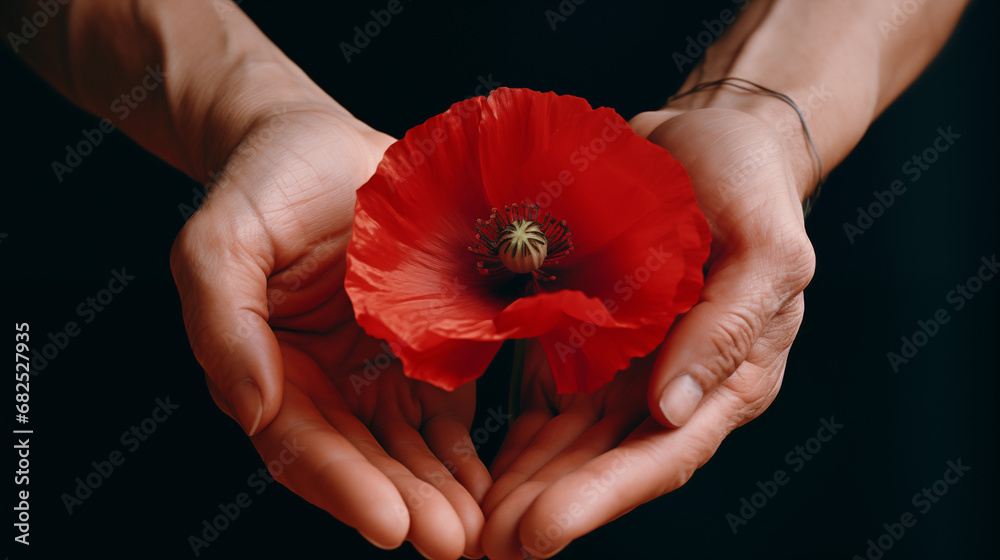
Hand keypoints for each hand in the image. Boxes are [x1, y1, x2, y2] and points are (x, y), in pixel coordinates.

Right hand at [170, 105, 490, 558]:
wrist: (323, 145)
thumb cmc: (265, 186)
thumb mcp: (220, 240)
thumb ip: (222, 320)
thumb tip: (250, 408)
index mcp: (271, 372)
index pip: (303, 446)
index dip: (344, 487)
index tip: (388, 524)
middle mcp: (326, 387)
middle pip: (365, 461)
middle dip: (407, 505)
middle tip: (450, 542)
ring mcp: (380, 373)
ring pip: (411, 449)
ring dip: (443, 493)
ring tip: (481, 529)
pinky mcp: (428, 352)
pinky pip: (447, 412)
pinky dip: (466, 452)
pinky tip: (494, 482)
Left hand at [480, 106, 816, 557]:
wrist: (705, 141)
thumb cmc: (749, 187)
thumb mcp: (765, 247)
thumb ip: (730, 326)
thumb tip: (677, 410)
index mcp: (729, 378)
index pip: (665, 456)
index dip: (603, 498)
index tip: (541, 530)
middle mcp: (673, 388)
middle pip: (606, 464)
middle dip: (548, 506)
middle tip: (487, 546)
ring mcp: (625, 370)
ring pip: (570, 446)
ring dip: (523, 486)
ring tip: (470, 526)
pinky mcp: (584, 343)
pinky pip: (546, 404)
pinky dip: (513, 440)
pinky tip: (474, 467)